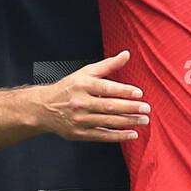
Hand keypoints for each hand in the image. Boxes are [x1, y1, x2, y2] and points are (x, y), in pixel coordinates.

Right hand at [31, 51, 149, 143]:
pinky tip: (132, 134)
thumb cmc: (68, 89)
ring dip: (128, 122)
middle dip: (130, 108)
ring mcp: (79, 119)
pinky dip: (118, 136)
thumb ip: (107, 65)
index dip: (124, 91)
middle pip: (109, 106)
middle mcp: (80, 102)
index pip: (106, 88)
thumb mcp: (85, 73)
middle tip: (146, 109)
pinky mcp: (79, 133)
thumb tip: (126, 54)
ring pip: (107, 122)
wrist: (44, 108)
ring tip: (143, 120)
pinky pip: (102, 136)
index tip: (139, 93)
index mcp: (82, 85)